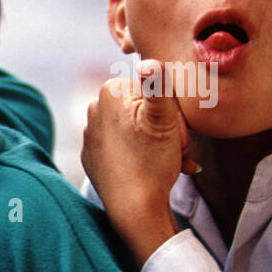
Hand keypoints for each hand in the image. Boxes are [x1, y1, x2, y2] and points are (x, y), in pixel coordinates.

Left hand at [82, 59, 186, 264]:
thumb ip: (158, 87)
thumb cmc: (151, 163)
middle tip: (180, 149)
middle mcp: (94, 110)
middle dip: (168, 128)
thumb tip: (149, 62)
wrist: (133, 209)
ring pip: (137, 128)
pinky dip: (142, 154)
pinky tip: (156, 168)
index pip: (153, 89)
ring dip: (161, 143)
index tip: (177, 130)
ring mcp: (91, 134)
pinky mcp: (93, 156)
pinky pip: (124, 147)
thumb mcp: (164, 121)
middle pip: (144, 109)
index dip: (172, 110)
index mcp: (109, 93)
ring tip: (174, 161)